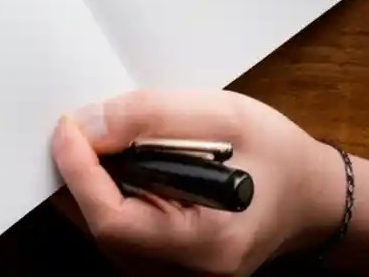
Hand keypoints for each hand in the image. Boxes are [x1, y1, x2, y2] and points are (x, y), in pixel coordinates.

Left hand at [50, 89, 346, 275]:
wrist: (309, 195)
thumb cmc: (275, 156)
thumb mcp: (225, 116)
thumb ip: (152, 115)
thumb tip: (88, 124)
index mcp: (209, 242)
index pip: (115, 220)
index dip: (79, 172)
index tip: (67, 127)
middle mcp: (189, 271)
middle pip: (103, 230)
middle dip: (78, 176)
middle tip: (72, 130)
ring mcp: (175, 274)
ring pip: (105, 234)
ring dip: (87, 187)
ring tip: (89, 144)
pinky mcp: (166, 266)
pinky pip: (119, 235)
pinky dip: (104, 198)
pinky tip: (108, 167)